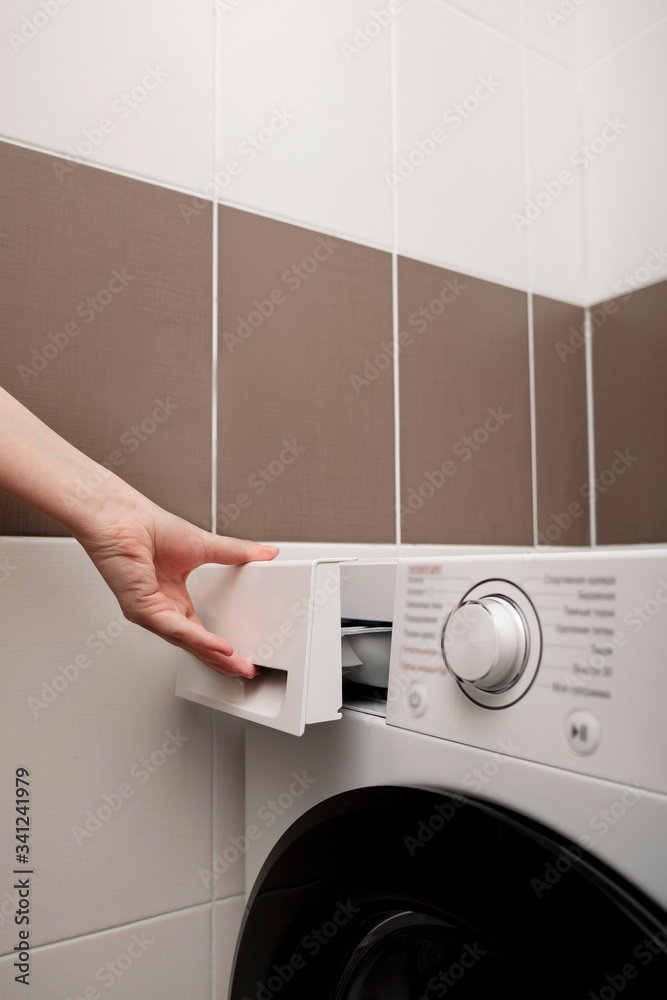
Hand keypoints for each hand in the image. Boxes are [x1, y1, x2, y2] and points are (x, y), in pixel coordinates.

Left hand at [73, 496, 278, 677]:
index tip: (242, 654)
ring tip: (238, 665)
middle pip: (195, 645)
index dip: (221, 645)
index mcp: (172, 598)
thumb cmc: (148, 528)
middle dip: (222, 661)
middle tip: (245, 671)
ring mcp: (150, 612)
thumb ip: (238, 554)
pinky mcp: (143, 609)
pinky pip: (177, 629)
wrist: (123, 517)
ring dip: (215, 657)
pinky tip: (220, 647)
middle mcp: (160, 609)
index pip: (199, 631)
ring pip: (187, 642)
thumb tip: (265, 553)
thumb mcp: (206, 546)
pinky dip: (200, 639)